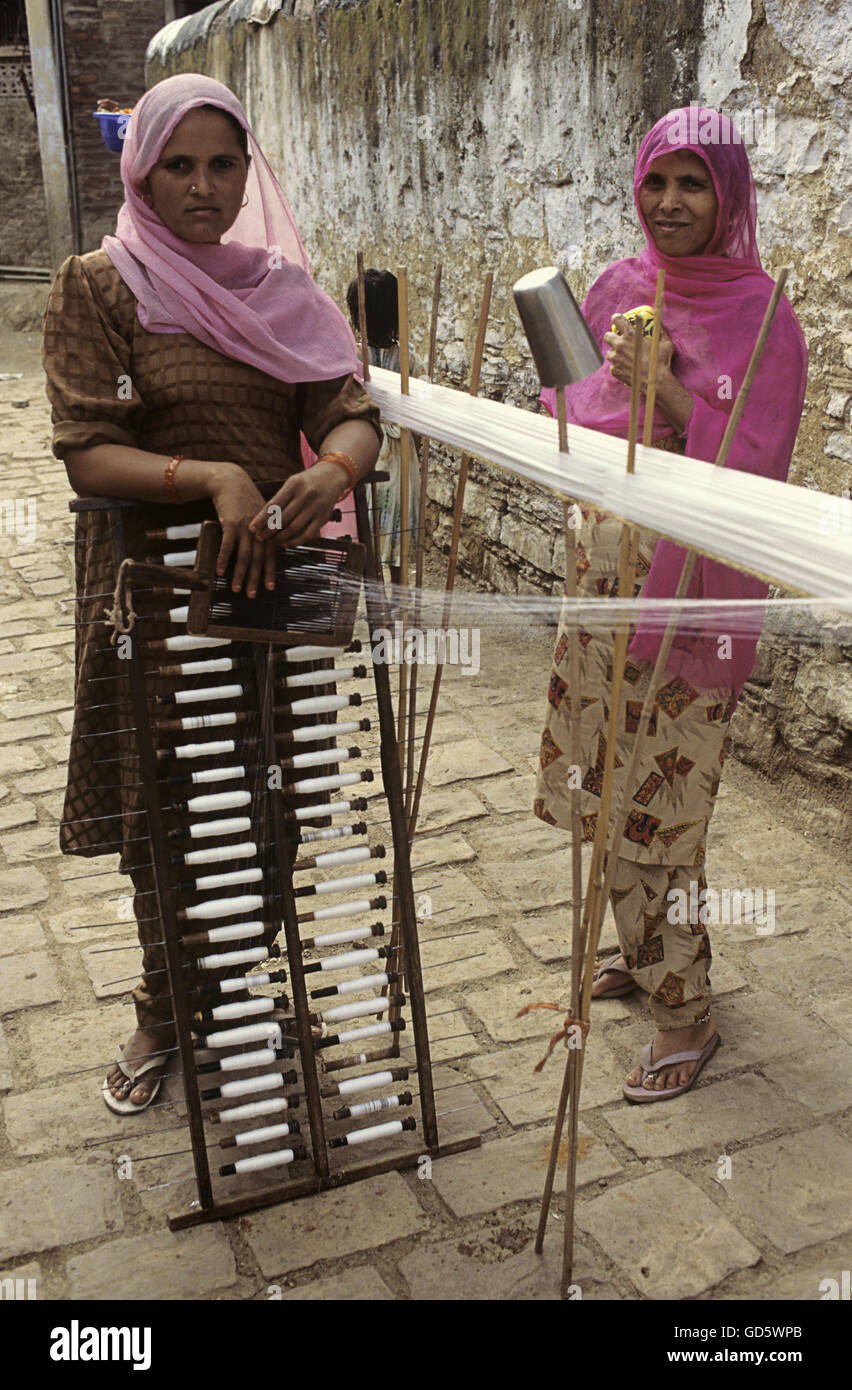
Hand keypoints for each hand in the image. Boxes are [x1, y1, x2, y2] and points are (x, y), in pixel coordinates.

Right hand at [206, 463, 275, 597]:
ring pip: (244, 555)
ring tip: (236, 588)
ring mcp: (245, 527)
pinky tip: (220, 572)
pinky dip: (223, 560)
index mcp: (268, 529)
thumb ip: (265, 531)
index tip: (269, 587)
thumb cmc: (244, 499)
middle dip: (255, 578)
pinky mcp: (230, 523)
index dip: (270, 571)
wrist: (230, 481)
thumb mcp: (260, 513)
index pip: (271, 554)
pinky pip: (227, 546)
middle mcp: (259, 529)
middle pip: (258, 559)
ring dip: (240, 574)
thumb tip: (268, 549)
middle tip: (252, 595)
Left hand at [248, 463, 342, 549]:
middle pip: (282, 519)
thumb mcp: (292, 483)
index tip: (252, 528)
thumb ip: (280, 499)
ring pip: (293, 528)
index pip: (273, 505)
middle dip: (268, 531)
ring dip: (280, 538)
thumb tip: (262, 520)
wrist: (332, 476)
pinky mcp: (323, 518)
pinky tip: (286, 543)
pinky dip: (295, 541)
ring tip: (271, 540)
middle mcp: (305, 495)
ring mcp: (315, 507)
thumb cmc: (307, 481)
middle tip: (260, 537)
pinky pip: (307, 534)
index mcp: (294, 484)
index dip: (261, 519)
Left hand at [603, 314, 674, 389]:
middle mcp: (620, 345)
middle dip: (612, 338)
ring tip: (624, 358)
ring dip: (615, 354)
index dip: (616, 318)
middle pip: (607, 336)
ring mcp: (616, 359)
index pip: (617, 320)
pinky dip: (618, 367)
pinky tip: (626, 369)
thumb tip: (661, 326)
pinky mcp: (615, 371)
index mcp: (630, 335)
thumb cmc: (661, 362)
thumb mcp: (665, 344)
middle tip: (619, 341)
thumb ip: (661, 334)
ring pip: (609, 353)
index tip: (617, 320)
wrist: (655, 382)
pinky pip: (613, 367)